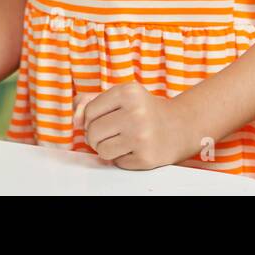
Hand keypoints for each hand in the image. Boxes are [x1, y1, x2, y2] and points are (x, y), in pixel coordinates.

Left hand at [75, 83, 194, 169]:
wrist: (180, 126)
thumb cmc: (144, 110)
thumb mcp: (120, 96)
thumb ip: (89, 101)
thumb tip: (74, 120)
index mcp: (128, 92)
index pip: (89, 111)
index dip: (92, 118)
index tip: (105, 118)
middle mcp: (136, 113)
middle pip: (92, 132)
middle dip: (96, 136)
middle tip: (112, 132)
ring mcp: (141, 137)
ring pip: (101, 150)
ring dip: (106, 149)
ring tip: (121, 141)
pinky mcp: (145, 158)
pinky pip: (116, 162)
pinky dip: (121, 158)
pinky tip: (135, 148)